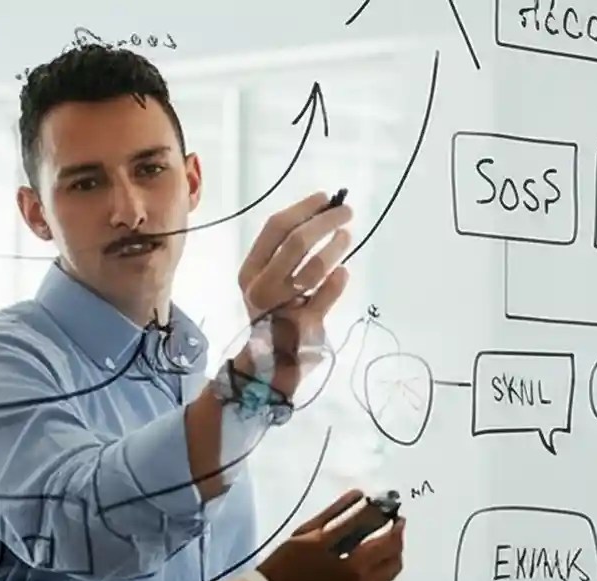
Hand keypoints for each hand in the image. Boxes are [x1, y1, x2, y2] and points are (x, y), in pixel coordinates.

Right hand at [236, 192, 352, 398]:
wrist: (269, 366)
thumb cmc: (273, 316)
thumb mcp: (269, 283)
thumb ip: (287, 253)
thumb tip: (321, 214)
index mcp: (250, 271)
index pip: (275, 228)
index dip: (303, 209)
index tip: (325, 199)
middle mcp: (261, 287)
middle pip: (296, 241)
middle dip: (325, 221)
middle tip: (346, 213)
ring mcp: (282, 307)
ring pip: (313, 266)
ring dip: (335, 247)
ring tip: (346, 237)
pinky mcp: (304, 324)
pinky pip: (327, 294)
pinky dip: (338, 281)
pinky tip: (343, 273)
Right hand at [256, 489, 404, 580]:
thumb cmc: (288, 561)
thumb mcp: (311, 532)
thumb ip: (338, 513)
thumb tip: (360, 495)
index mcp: (352, 565)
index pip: (385, 539)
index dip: (393, 522)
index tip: (394, 512)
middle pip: (393, 558)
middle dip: (396, 538)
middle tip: (392, 525)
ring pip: (390, 575)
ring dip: (391, 556)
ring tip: (382, 543)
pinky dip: (380, 578)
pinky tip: (369, 568)